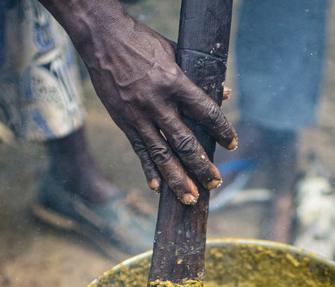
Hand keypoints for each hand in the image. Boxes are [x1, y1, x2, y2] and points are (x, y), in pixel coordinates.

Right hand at [40, 0, 236, 204]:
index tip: (232, 144)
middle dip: (202, 166)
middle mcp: (157, 103)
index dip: (221, 130)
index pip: (205, 111)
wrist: (102, 39)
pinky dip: (149, 171)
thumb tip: (224, 94)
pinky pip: (139, 151)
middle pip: (185, 142)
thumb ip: (198, 76)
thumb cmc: (142, 42)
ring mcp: (139, 115)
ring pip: (162, 154)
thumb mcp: (175, 52)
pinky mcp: (124, 122)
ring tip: (190, 198)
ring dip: (178, 179)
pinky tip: (158, 189)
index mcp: (174, 82)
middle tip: (215, 182)